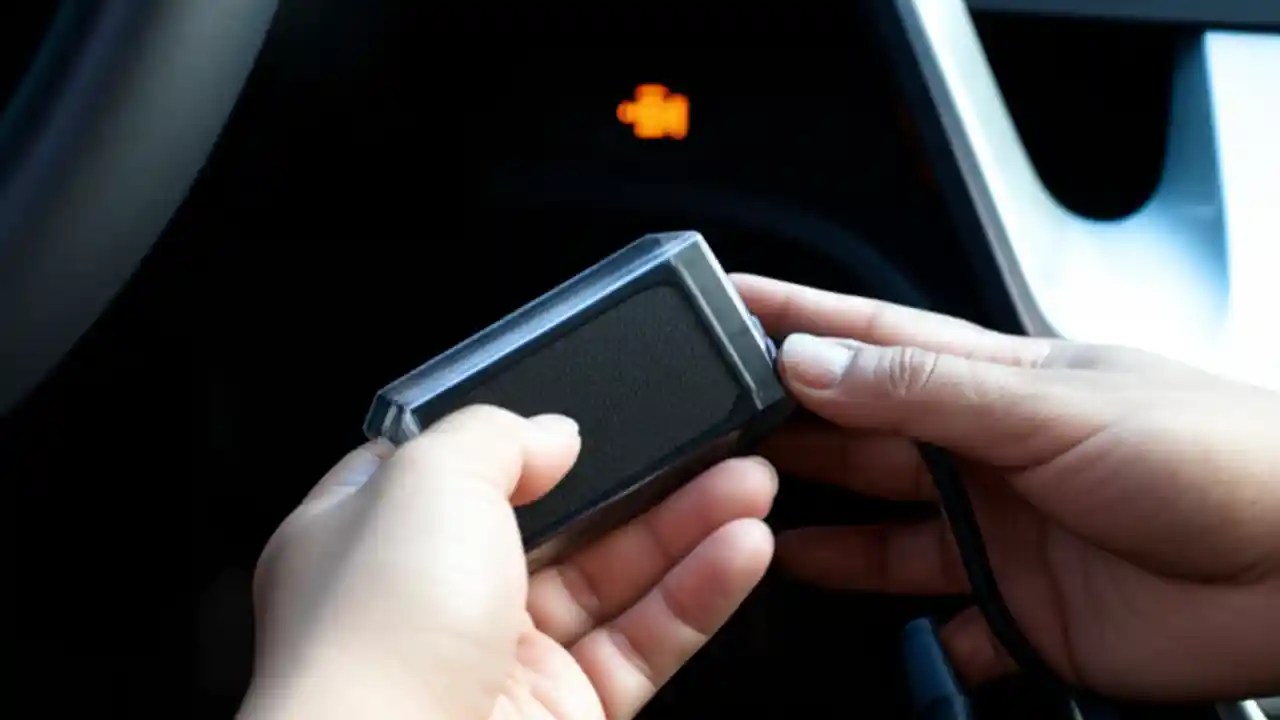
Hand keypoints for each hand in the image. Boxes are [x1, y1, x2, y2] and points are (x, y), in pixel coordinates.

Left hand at [238, 405, 775, 718]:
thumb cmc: (376, 638)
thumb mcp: (424, 480)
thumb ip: (495, 435)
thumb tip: (553, 431)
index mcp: (379, 531)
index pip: (467, 466)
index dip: (535, 435)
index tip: (604, 409)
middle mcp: (439, 594)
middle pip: (559, 518)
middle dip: (640, 477)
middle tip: (709, 440)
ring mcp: (503, 657)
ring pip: (613, 579)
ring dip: (687, 528)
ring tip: (751, 485)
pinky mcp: (562, 711)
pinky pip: (642, 644)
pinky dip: (696, 596)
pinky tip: (740, 551)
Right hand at [734, 274, 1279, 701]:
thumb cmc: (1218, 457)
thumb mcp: (1053, 409)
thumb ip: (925, 394)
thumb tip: (813, 365)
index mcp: (991, 383)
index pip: (865, 340)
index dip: (790, 320)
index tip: (718, 306)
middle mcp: (984, 454)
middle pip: (855, 439)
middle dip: (780, 435)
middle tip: (704, 438)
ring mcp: (1000, 534)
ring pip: (881, 535)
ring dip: (818, 537)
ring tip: (744, 530)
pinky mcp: (1022, 612)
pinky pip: (945, 628)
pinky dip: (913, 638)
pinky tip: (881, 638)